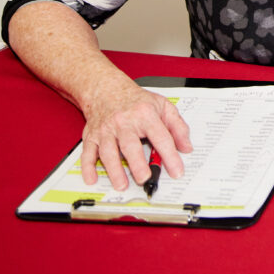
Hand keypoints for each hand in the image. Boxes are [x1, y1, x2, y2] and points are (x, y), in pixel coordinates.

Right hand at [77, 76, 192, 189]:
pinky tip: (92, 179)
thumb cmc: (136, 100)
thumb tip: (186, 147)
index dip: (170, 156)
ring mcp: (106, 130)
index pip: (161, 137)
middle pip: (130, 145)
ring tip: (122, 184)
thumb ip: (177, 127)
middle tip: (144, 178)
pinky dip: (88, 167)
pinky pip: (87, 153)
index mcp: (145, 114)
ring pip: (108, 151)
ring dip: (114, 170)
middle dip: (136, 164)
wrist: (107, 88)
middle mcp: (124, 122)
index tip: (177, 171)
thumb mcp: (163, 106)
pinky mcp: (92, 136)